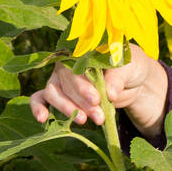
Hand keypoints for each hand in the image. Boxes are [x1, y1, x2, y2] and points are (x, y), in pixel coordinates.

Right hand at [30, 42, 168, 137]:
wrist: (133, 80)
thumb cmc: (130, 67)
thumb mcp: (130, 68)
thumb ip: (118, 78)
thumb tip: (110, 93)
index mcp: (85, 50)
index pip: (77, 66)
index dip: (83, 85)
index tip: (95, 100)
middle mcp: (69, 62)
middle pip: (66, 82)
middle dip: (80, 102)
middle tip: (97, 115)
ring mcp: (62, 78)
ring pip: (54, 92)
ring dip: (66, 108)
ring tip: (83, 120)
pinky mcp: (60, 94)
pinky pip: (42, 98)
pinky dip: (38, 108)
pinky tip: (42, 119)